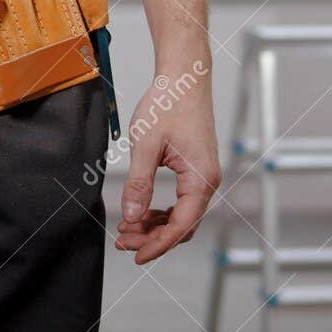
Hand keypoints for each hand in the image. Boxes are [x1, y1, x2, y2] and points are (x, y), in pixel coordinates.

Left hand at [115, 67, 219, 263]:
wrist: (184, 77)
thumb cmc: (168, 104)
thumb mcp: (146, 144)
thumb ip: (139, 183)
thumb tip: (132, 217)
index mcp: (201, 178)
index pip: (181, 225)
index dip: (157, 244)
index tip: (135, 255)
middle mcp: (208, 181)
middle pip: (183, 226)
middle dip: (153, 238)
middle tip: (123, 242)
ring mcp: (203, 176)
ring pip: (182, 216)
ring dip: (156, 226)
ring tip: (128, 229)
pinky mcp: (196, 169)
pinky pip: (181, 202)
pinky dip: (162, 212)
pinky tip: (141, 212)